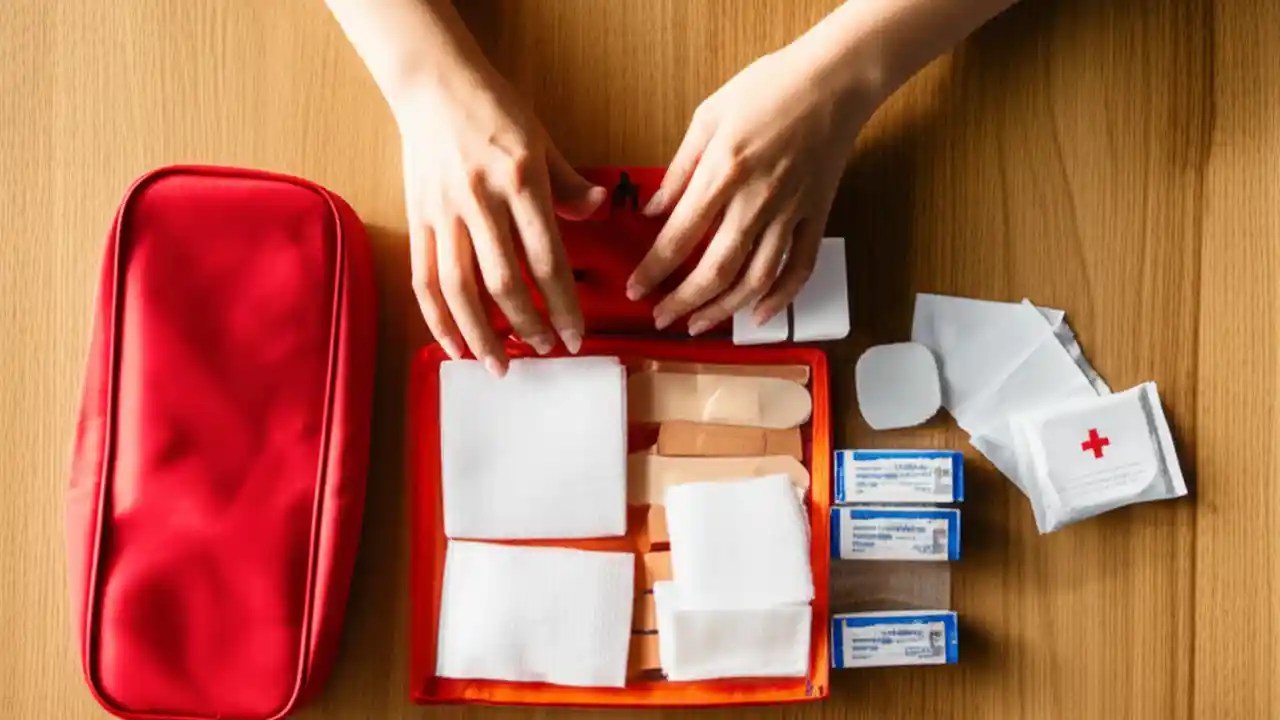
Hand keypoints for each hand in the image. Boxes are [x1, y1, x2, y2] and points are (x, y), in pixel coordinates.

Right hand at [395, 70, 604, 374]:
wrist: (433, 84)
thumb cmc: (495, 109)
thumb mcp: (544, 141)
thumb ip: (570, 184)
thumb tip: (599, 209)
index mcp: (521, 182)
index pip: (547, 260)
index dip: (563, 306)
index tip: (577, 336)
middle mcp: (481, 201)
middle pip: (504, 282)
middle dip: (529, 325)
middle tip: (548, 350)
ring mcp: (444, 213)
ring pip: (460, 289)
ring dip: (482, 334)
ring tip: (502, 365)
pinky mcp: (418, 219)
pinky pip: (424, 280)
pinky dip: (438, 319)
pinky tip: (455, 346)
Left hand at [629, 46, 872, 333]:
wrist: (835, 80)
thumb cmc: (770, 87)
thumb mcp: (708, 116)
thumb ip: (679, 168)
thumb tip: (655, 208)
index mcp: (724, 171)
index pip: (679, 236)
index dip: (654, 270)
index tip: (636, 289)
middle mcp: (757, 200)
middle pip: (715, 270)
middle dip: (683, 302)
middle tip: (661, 317)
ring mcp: (791, 213)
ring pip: (755, 280)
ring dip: (723, 311)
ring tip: (697, 324)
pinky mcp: (817, 216)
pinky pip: (800, 268)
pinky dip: (780, 299)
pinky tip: (758, 315)